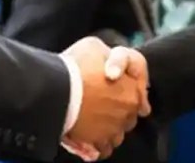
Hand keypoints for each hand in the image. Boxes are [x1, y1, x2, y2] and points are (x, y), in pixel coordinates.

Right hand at [61, 37, 146, 160]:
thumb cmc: (75, 67)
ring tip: (94, 121)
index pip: (139, 94)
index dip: (129, 91)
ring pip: (117, 133)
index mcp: (132, 89)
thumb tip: (110, 61)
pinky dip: (99, 144)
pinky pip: (104, 148)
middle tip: (101, 104)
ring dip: (109, 128)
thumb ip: (109, 55)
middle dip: (118, 110)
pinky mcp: (98, 142)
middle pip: (128, 114)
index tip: (120, 93)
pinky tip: (90, 137)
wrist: (56, 90)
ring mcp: (114, 128)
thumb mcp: (94, 46)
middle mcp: (127, 111)